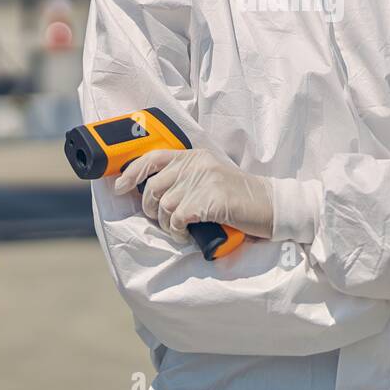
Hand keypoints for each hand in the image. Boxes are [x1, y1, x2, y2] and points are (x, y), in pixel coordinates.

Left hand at [116, 148, 274, 242]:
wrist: (269, 205)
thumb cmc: (238, 197)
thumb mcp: (210, 177)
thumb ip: (186, 177)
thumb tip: (151, 192)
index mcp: (195, 156)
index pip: (153, 157)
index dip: (132, 172)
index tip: (120, 187)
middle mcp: (197, 164)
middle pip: (153, 186)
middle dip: (149, 208)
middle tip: (160, 220)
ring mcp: (204, 181)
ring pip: (163, 205)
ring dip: (165, 223)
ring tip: (177, 230)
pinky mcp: (210, 200)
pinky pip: (177, 218)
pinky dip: (177, 231)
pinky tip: (185, 234)